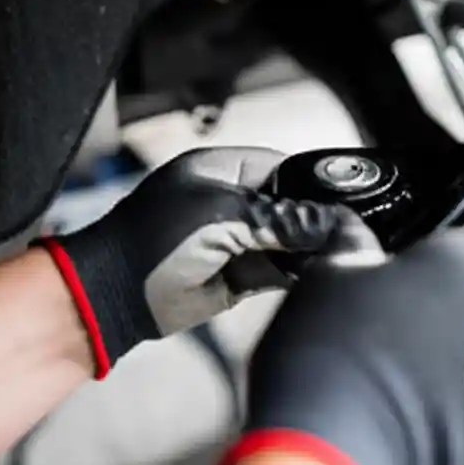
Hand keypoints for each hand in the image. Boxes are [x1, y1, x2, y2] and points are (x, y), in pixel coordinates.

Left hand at [42, 147, 338, 377]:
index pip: (285, 168)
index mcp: (224, 170)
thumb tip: (329, 223)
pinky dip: (299, 274)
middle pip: (294, 206)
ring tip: (339, 255)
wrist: (114, 296)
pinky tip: (319, 275)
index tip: (346, 198)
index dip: (315, 182)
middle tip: (349, 231)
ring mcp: (239, 240)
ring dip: (311, 250)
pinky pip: (282, 270)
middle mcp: (235, 202)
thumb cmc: (152, 240)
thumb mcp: (220, 217)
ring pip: (291, 241)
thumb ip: (278, 219)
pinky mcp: (242, 276)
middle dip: (317, 220)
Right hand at [221, 212, 463, 464]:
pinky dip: (453, 424)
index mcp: (457, 265)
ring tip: (385, 396)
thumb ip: (352, 254)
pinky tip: (405, 431)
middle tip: (379, 344)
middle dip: (435, 321)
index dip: (421, 265)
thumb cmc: (325, 361)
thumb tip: (353, 239)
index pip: (456, 247)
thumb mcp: (321, 284)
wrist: (338, 458)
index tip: (390, 285)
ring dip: (444, 373)